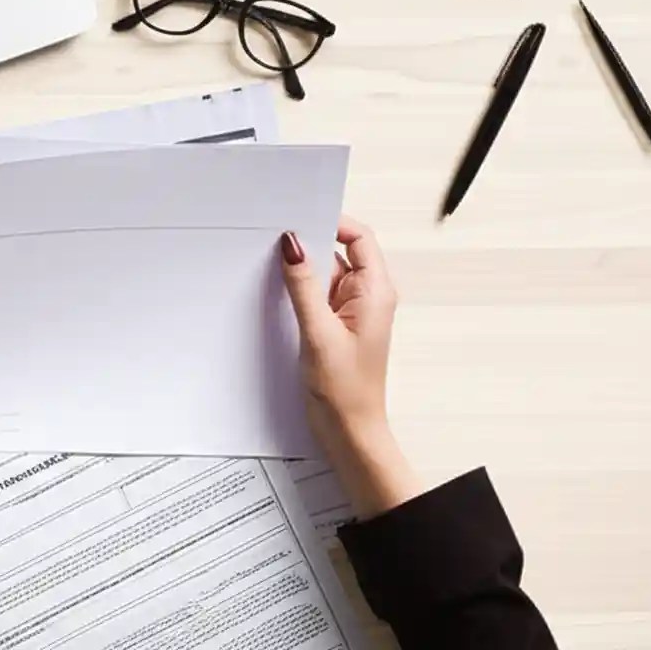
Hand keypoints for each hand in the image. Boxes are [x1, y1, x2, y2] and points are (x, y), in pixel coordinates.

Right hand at [279, 217, 420, 516]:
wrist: (349, 432)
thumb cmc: (346, 391)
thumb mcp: (318, 332)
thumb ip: (303, 285)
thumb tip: (292, 244)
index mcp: (376, 291)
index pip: (359, 237)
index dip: (331, 221)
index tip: (298, 219)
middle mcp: (366, 296)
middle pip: (338, 251)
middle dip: (309, 246)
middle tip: (277, 244)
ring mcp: (349, 311)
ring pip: (323, 274)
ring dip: (301, 273)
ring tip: (274, 274)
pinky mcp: (334, 326)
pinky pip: (315, 296)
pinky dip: (297, 293)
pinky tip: (279, 297)